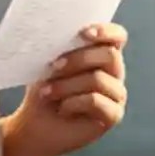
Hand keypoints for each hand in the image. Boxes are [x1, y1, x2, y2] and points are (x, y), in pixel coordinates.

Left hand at [1, 23, 129, 155]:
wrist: (37, 124)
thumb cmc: (45, 88)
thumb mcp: (49, 63)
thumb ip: (60, 46)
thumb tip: (59, 31)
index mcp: (102, 53)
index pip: (117, 36)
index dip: (106, 31)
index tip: (84, 33)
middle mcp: (115, 72)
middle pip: (109, 55)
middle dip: (78, 59)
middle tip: (53, 67)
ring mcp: (117, 94)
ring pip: (98, 79)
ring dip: (67, 84)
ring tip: (47, 92)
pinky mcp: (113, 115)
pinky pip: (96, 101)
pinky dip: (73, 102)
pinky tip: (62, 108)